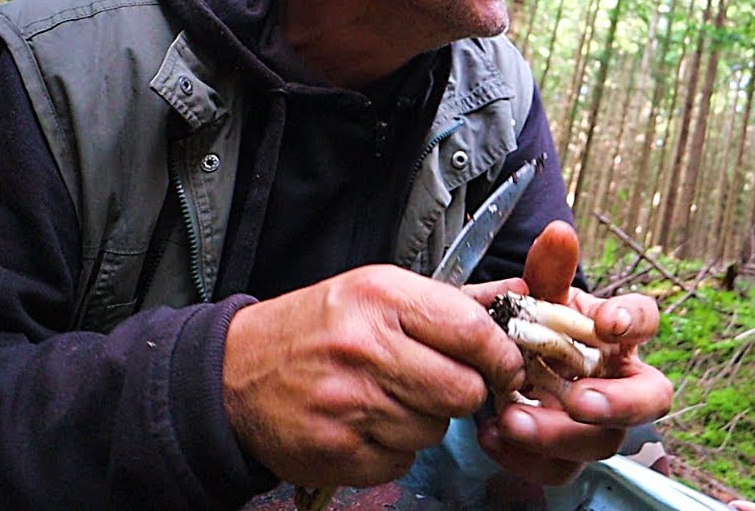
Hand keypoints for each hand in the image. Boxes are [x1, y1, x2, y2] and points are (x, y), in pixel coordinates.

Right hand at [223, 265, 526, 487]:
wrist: (233, 374)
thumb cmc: (318, 327)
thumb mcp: (381, 292)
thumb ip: (455, 300)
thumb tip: (521, 293)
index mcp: (382, 298)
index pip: (473, 331)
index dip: (502, 355)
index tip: (506, 365)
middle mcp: (365, 349)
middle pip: (463, 390)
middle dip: (466, 393)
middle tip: (447, 384)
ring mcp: (348, 404)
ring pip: (435, 430)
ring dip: (427, 421)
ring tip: (393, 398)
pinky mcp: (336, 451)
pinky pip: (401, 462)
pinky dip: (395, 450)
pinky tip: (370, 425)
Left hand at [476, 220, 674, 484]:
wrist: (502, 372)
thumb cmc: (534, 333)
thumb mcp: (536, 300)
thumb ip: (548, 271)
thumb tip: (558, 232)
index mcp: (617, 334)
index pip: (647, 320)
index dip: (636, 320)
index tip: (609, 321)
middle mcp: (620, 381)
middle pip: (651, 400)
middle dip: (620, 404)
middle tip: (579, 401)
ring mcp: (597, 424)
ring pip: (602, 443)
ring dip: (559, 434)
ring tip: (512, 419)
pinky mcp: (566, 458)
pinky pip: (559, 470)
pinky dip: (525, 458)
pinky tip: (492, 435)